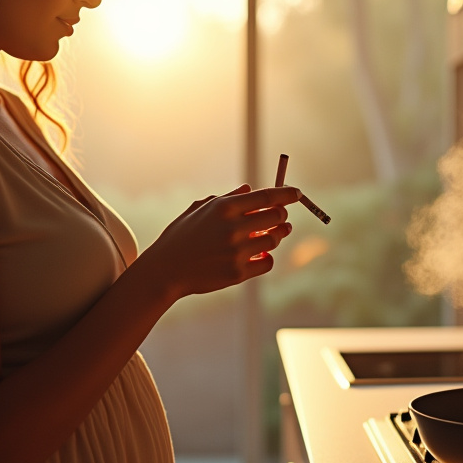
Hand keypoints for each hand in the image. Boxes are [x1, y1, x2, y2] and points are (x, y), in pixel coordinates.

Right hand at [137, 184, 298, 299]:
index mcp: (224, 208)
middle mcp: (233, 228)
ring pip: (274, 240)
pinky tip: (261, 254)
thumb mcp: (198, 210)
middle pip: (276, 217)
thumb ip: (226, 198)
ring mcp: (237, 252)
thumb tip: (249, 189)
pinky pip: (267, 262)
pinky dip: (267, 258)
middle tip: (280, 217)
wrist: (164, 270)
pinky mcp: (238, 273)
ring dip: (276, 236)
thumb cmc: (181, 237)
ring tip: (273, 235)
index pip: (267, 197)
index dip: (286, 194)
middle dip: (281, 215)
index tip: (297, 193)